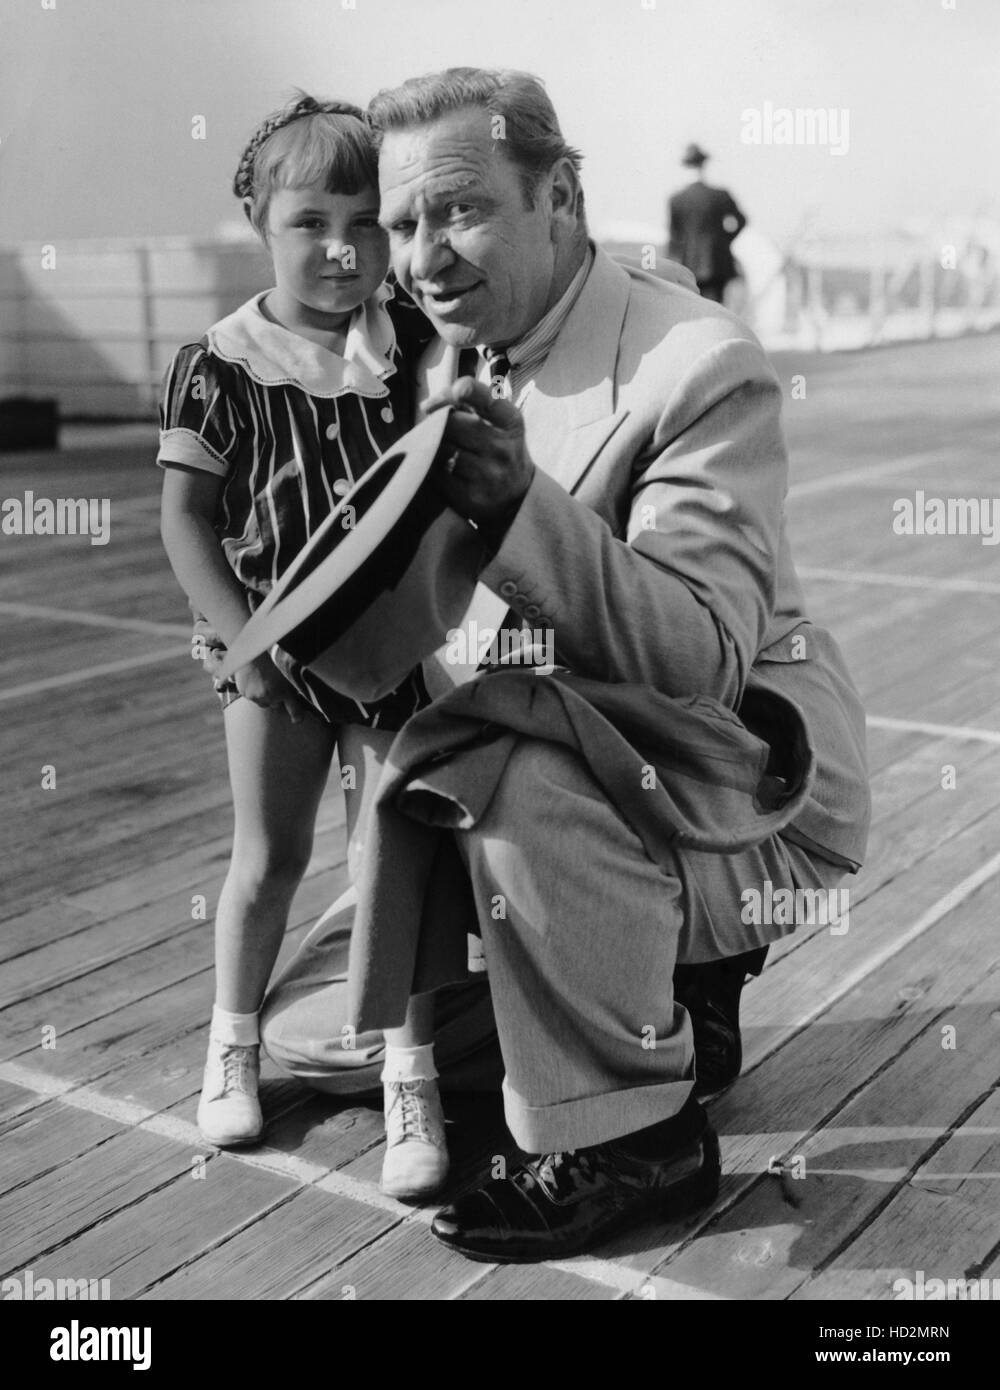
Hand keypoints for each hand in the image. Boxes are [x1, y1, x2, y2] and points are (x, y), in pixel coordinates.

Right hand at [235, 653, 305, 722]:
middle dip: (276, 699)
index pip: (294, 709)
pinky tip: (253, 680)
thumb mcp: (285, 673)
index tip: (298, 720)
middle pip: (275, 706)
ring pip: (263, 703)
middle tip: (273, 685)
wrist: (252, 654)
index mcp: (284, 691)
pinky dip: (252, 692)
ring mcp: (258, 697)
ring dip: (264, 696)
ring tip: (263, 680)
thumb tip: (294, 697)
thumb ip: (290, 688)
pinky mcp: (246, 695)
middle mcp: (272, 697)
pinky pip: (251, 698)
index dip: (297, 716)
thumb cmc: (271, 661)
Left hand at [425, 377, 534, 527]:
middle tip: (435, 423)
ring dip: (432, 443)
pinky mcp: (470, 496)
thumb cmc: (499, 450)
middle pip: (454, 424)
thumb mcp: (500, 424)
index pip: (489, 401)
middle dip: (439, 420)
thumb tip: (429, 405)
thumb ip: (472, 405)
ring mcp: (487, 474)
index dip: (471, 391)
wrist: (517, 497)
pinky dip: (432, 465)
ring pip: (442, 448)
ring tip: (436, 444)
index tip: (457, 390)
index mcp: (511, 424)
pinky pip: (438, 472)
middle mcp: (502, 449)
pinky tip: (438, 465)